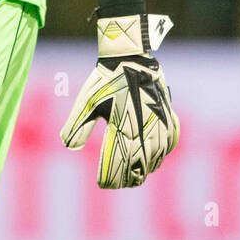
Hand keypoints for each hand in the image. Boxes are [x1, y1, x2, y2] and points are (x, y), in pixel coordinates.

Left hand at [60, 13, 179, 187]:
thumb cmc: (105, 80)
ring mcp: (159, 124)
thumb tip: (69, 147)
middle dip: (127, 178)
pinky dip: (162, 152)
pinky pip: (170, 142)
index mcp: (124, 128)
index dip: (110, 178)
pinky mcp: (167, 115)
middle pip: (139, 167)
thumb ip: (77, 126)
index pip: (118, 165)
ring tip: (134, 174)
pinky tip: (155, 155)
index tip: (102, 183)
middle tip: (117, 182)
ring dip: (145, 168)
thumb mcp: (86, 102)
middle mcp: (144, 130)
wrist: (130, 56)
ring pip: (157, 158)